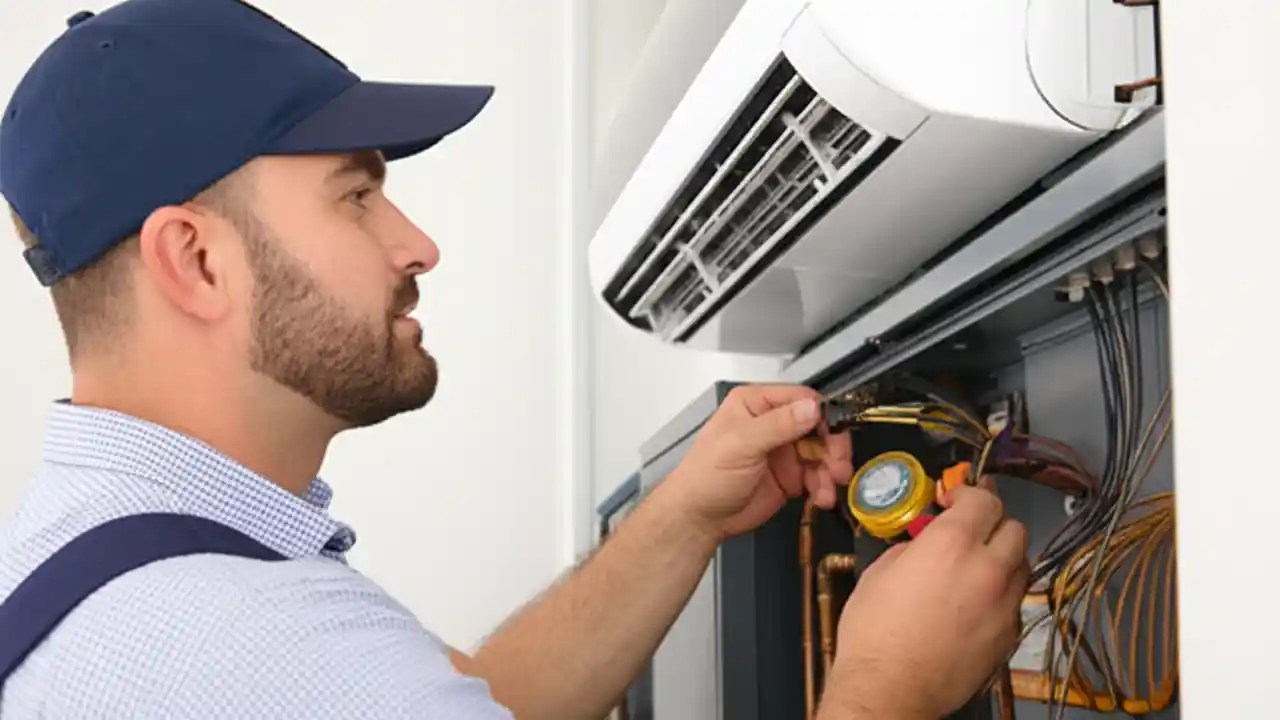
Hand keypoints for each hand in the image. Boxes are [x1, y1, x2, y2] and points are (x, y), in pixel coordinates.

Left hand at [663, 384, 852, 540]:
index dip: (821, 415)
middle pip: (817, 426)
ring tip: (828, 487)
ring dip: (831, 470)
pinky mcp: (790, 476)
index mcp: (756, 404)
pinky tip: (821, 497)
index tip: (833, 433)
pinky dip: (824, 486)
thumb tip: (810, 408)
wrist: (699, 518)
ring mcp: (782, 450)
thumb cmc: (705, 475)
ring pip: (822, 453)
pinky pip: (817, 476)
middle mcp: (772, 424)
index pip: (800, 399)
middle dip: (832, 446)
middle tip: (839, 464)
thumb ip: (778, 424)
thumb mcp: (741, 444)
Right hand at [819, 482, 1029, 719]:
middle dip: (992, 524)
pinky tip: (974, 607)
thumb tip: (925, 544)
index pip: (985, 500)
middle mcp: (989, 569)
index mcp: (952, 544)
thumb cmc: (874, 630)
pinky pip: (1015, 602)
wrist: (889, 688)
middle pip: (1014, 528)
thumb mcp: (880, 571)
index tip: (954, 500)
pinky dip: (1000, 596)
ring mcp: (1005, 604)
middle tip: (969, 532)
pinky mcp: (1009, 636)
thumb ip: (913, 548)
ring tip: (975, 569)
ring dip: (1002, 559)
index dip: (969, 493)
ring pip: (1022, 565)